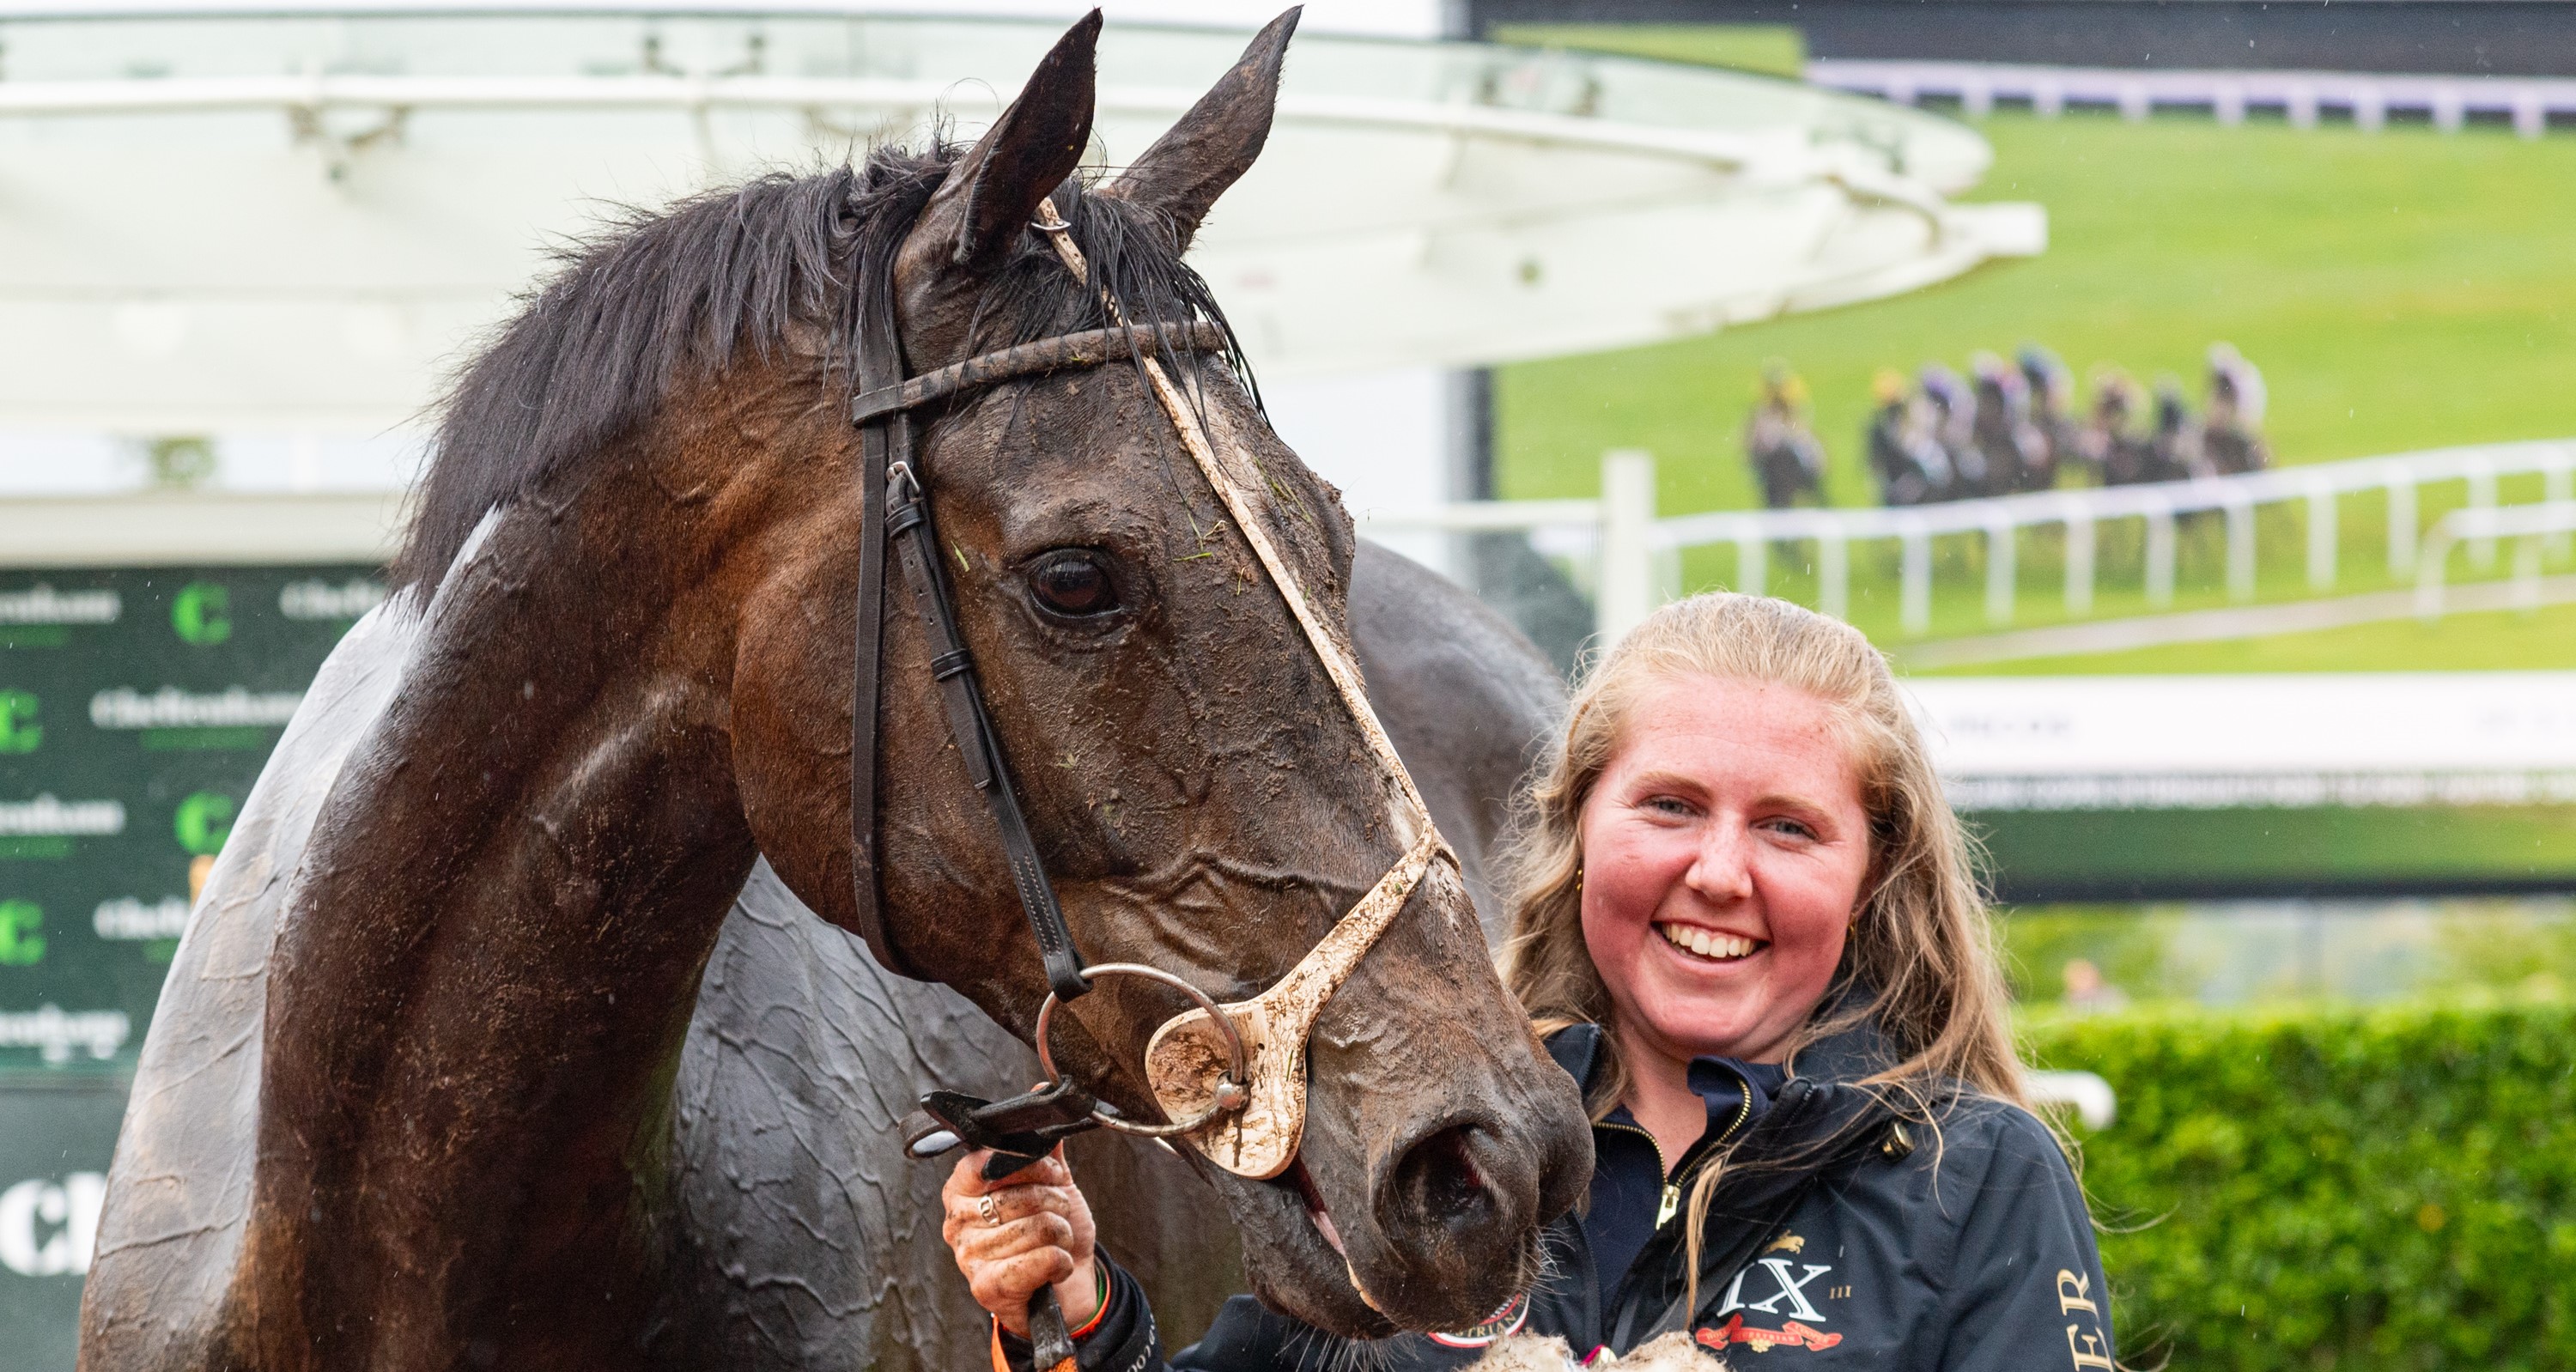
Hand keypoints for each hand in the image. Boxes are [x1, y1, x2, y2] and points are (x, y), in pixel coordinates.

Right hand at [941, 1146, 1100, 1337]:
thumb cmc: (1049, 1232)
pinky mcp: (986, 1288)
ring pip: (1039, 1227)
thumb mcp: (1050, 1184)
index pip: (987, 1163)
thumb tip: (1039, 1093)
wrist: (1065, 1285)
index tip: (1051, 1173)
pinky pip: (1042, 1260)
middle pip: (1022, 1196)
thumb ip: (1043, 1145)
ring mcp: (968, 1257)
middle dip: (1055, 1203)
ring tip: (1055, 1242)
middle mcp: (956, 1222)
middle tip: (1057, 1213)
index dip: (1030, 1165)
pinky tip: (1054, 1267)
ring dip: (1062, 1234)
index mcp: (961, 1191)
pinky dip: (1061, 1261)